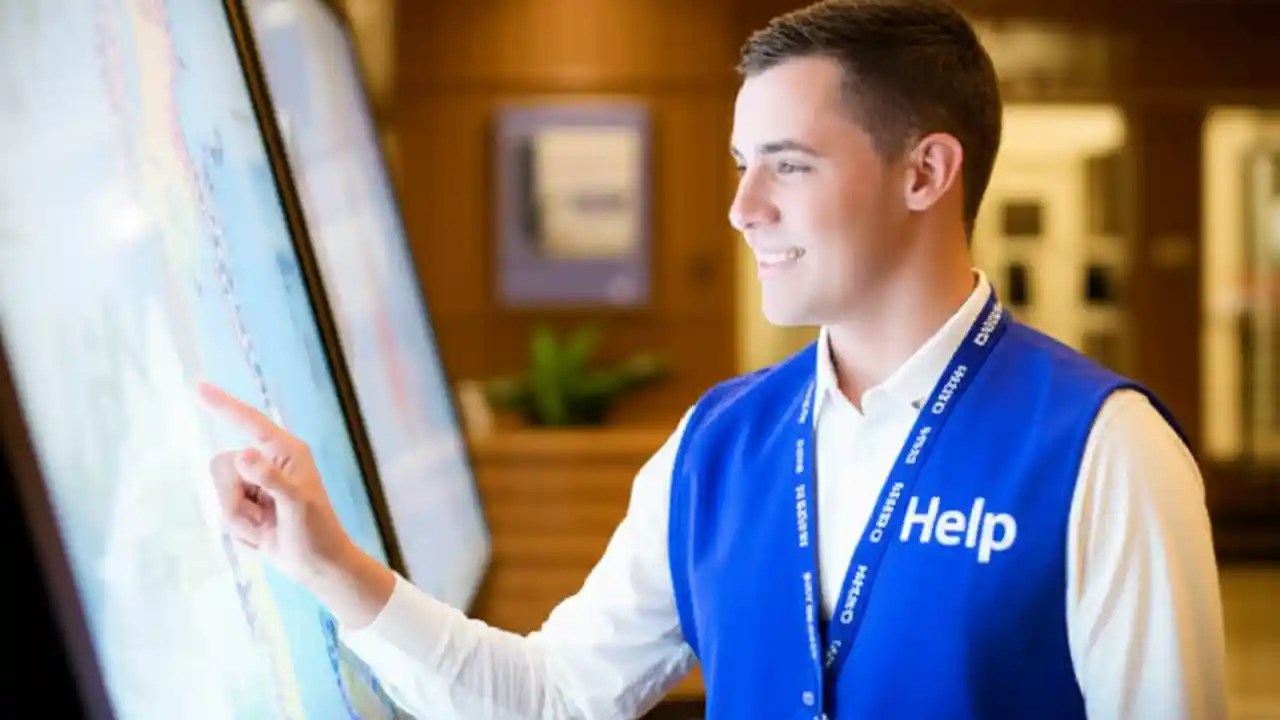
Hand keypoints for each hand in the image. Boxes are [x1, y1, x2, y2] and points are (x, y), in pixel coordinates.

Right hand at [197, 382, 357, 591]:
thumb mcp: (297, 504)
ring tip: (266, 529)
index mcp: (286, 452)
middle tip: (263, 518)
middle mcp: (269, 462)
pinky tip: (263, 536)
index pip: (250, 422)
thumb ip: (270, 479)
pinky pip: (224, 512)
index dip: (224, 406)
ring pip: (220, 493)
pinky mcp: (248, 504)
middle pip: (222, 466)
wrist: (317, 566)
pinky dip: (241, 531)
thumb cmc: (316, 532)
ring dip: (240, 519)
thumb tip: (244, 455)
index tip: (199, 387)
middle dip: (234, 499)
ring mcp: (256, 484)